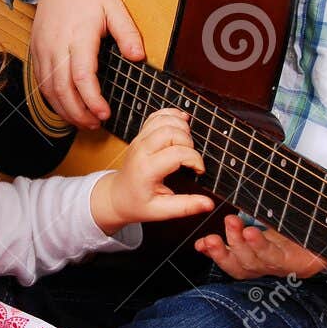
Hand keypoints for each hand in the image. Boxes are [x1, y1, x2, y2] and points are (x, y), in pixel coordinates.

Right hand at [26, 0, 144, 128]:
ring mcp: (43, 50)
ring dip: (66, 111)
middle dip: (79, 113)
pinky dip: (54, 101)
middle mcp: (57, 46)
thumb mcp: (114, 6)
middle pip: (63, 89)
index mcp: (79, 36)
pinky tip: (68, 108)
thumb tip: (139, 57)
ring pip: (49, 90)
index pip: (82, 76)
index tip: (105, 113)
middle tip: (97, 124)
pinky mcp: (36, 53)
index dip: (92, 100)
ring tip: (85, 122)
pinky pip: (42, 84)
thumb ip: (127, 32)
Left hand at [90, 108, 215, 232]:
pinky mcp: (141, 134)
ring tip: (187, 144)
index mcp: (146, 169)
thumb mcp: (161, 211)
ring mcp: (140, 139)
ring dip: (182, 127)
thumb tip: (209, 204)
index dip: (195, 160)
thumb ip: (185, 206)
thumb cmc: (137, 204)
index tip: (199, 171)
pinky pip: (157, 116)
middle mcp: (141, 150)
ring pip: (164, 119)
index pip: (176, 153)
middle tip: (190, 158)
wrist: (116, 196)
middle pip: (170, 131)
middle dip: (189, 142)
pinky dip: (172, 116)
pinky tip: (181, 125)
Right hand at [195, 214, 326, 280]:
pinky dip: (262, 246)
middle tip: (215, 232)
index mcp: (259, 261)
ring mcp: (283, 267)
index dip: (216, 256)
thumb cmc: (298, 233)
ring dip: (242, 244)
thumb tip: (202, 242)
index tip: (202, 244)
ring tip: (233, 224)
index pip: (233, 264)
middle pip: (242, 265)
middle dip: (226, 248)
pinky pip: (277, 257)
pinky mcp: (298, 264)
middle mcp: (269, 268)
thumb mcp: (265, 229)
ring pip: (257, 261)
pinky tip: (254, 232)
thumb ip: (238, 233)